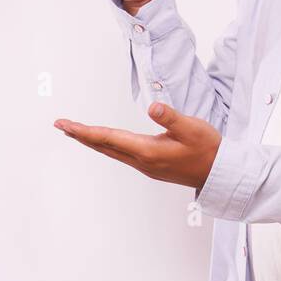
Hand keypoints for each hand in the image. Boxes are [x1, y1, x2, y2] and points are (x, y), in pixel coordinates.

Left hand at [53, 103, 220, 190]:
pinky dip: (107, 145)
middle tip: (61, 125)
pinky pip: (121, 154)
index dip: (84, 130)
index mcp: (148, 151)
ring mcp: (146, 166)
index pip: (108, 138)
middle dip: (81, 135)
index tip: (65, 124)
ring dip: (92, 141)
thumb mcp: (192, 128)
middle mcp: (142, 161)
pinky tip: (105, 142)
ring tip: (77, 131)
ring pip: (111, 151)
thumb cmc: (208, 149)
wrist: (220, 173)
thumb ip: (171, 117)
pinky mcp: (152, 166)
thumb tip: (152, 107)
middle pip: (104, 146)